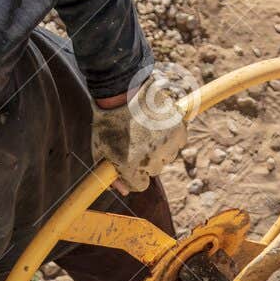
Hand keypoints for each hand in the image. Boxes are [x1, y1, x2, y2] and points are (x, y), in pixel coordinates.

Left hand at [89, 76, 187, 192]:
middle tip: (136, 140)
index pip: (139, 186)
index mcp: (130, 167)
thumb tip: (123, 191)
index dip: (133, 175)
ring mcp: (166, 146)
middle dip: (145, 160)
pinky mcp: (178, 131)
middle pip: (153, 171)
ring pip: (167, 157)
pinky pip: (179, 141)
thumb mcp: (100, 149)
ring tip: (146, 129)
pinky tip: (159, 125)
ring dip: (159, 148)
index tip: (130, 162)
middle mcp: (151, 161)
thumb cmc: (108, 119)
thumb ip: (111, 174)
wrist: (122, 89)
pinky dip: (172, 135)